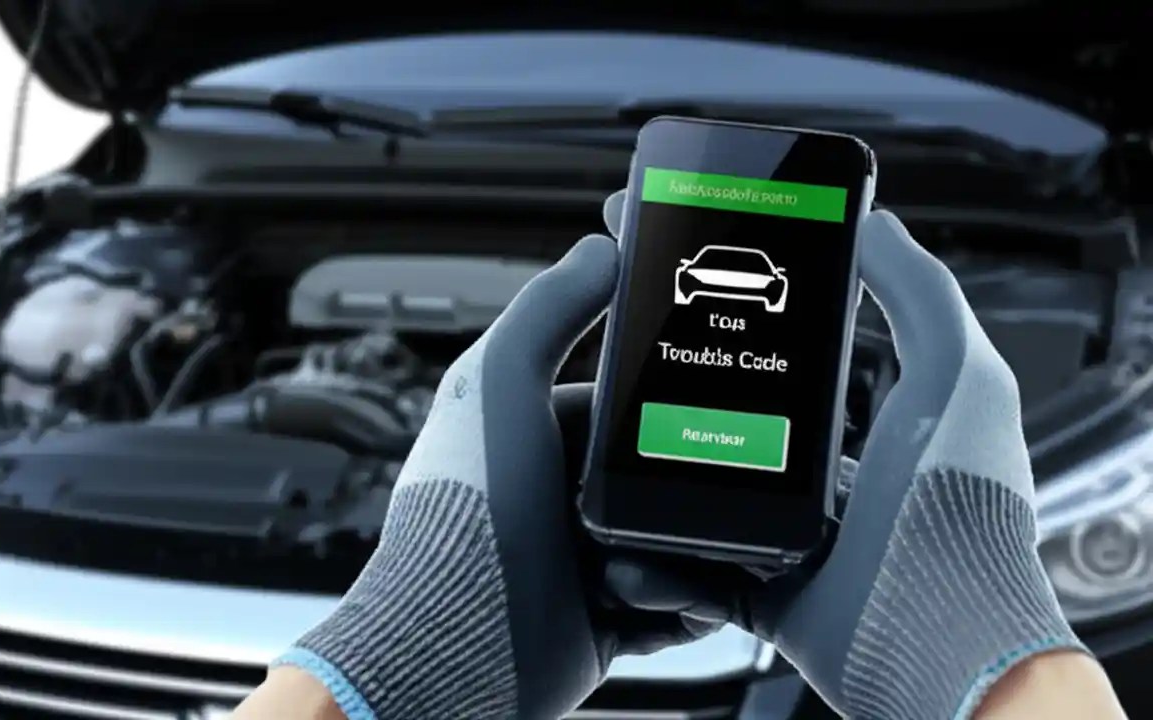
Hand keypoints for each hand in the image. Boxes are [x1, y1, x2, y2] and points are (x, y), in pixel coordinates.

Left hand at [276, 231, 720, 719]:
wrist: (457, 641)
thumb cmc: (465, 514)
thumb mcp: (500, 381)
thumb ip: (548, 308)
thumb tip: (599, 248)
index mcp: (534, 437)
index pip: (620, 402)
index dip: (660, 397)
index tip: (712, 392)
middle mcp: (556, 496)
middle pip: (655, 471)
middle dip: (686, 478)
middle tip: (719, 480)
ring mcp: (581, 561)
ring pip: (675, 537)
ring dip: (690, 543)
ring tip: (683, 546)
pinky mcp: (604, 622)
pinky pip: (676, 605)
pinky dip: (688, 600)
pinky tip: (684, 593)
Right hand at [604, 191, 1086, 718]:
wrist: (937, 638)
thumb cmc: (958, 508)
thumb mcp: (954, 375)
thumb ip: (919, 291)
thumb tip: (874, 223)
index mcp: (879, 418)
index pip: (805, 348)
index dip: (753, 310)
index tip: (699, 280)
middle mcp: (839, 473)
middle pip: (748, 409)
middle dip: (690, 382)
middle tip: (632, 349)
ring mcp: (801, 532)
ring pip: (715, 482)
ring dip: (665, 464)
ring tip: (614, 429)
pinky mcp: (769, 588)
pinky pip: (702, 560)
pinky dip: (665, 550)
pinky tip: (631, 520)